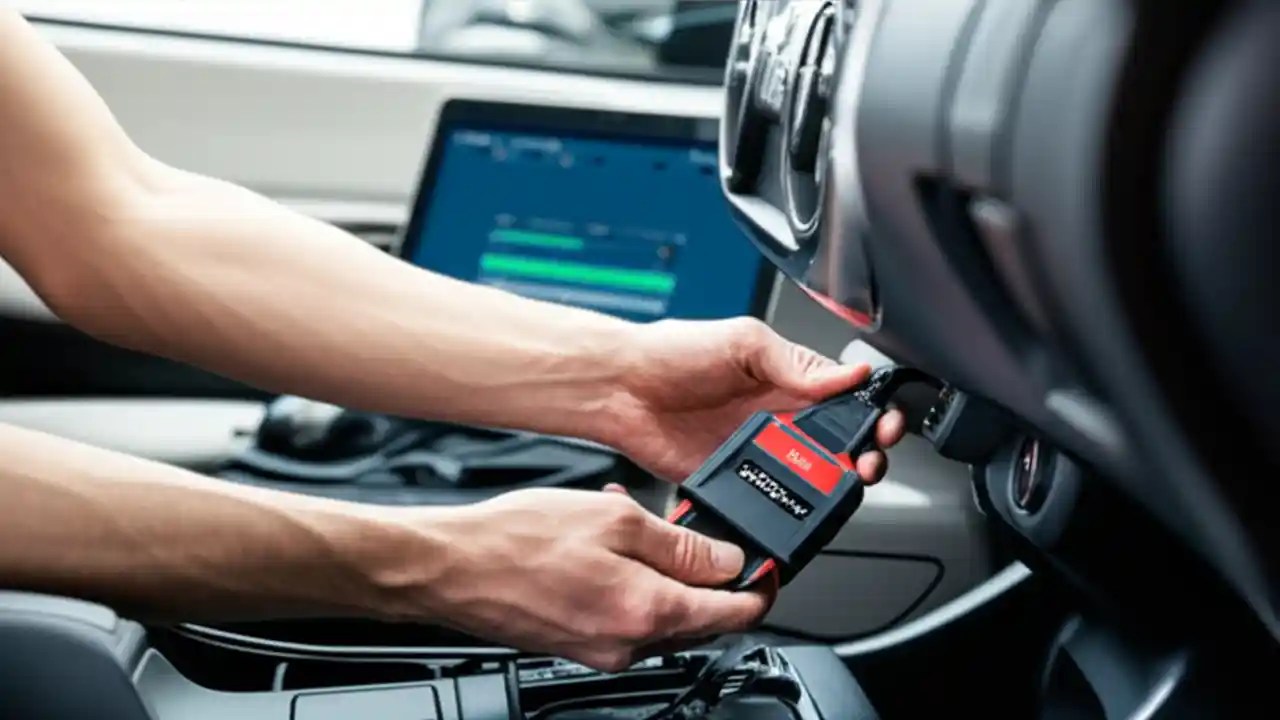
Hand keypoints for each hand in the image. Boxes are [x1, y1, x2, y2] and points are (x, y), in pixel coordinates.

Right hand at [402, 488, 775, 670]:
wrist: (451, 569)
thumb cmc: (518, 540)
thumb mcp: (615, 518)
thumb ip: (680, 543)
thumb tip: (730, 560)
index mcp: (651, 611)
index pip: (737, 614)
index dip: (762, 587)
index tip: (769, 565)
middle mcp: (631, 644)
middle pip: (703, 618)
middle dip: (711, 576)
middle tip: (696, 531)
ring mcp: (603, 650)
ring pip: (664, 616)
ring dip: (666, 576)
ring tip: (637, 528)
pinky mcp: (579, 646)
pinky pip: (628, 618)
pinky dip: (633, 586)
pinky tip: (607, 550)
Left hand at [608, 318, 906, 481]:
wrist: (620, 388)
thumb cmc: (670, 353)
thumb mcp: (742, 340)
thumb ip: (795, 361)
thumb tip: (847, 375)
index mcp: (787, 379)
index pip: (847, 399)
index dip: (873, 413)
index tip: (885, 422)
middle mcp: (778, 419)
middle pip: (838, 445)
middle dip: (864, 455)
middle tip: (867, 461)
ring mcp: (757, 453)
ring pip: (810, 478)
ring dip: (831, 485)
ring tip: (839, 482)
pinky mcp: (732, 481)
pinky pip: (767, 500)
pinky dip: (785, 506)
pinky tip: (793, 501)